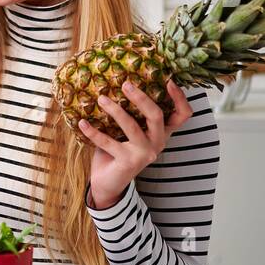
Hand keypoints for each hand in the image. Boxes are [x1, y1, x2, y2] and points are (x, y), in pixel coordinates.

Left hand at [78, 79, 192, 209]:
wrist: (109, 183)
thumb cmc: (118, 151)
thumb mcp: (128, 132)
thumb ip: (131, 115)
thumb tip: (114, 86)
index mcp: (161, 133)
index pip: (182, 115)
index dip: (180, 98)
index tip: (168, 81)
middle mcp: (157, 143)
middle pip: (156, 115)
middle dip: (141, 98)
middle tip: (125, 84)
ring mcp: (144, 153)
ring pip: (132, 126)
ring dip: (115, 110)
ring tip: (101, 99)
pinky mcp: (128, 162)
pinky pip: (108, 142)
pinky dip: (93, 131)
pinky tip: (82, 122)